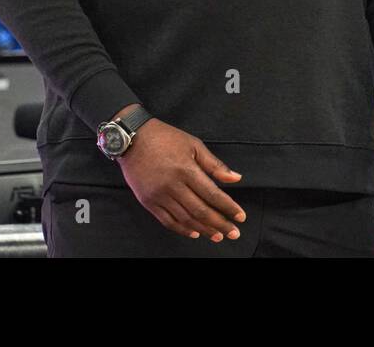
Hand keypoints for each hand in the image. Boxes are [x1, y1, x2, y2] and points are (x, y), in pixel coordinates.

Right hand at [116, 113, 245, 242]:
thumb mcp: (193, 144)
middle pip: (200, 211)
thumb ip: (214, 164)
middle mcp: (173, 185)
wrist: (132, 138)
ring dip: (203, 230)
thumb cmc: (165, 138)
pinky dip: (182, 229)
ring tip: (217, 236)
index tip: (241, 216)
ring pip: (185, 219)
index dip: (228, 207)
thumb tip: (236, 178)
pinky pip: (167, 221)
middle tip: (234, 233)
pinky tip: (194, 233)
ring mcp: (159, 195)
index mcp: (186, 169)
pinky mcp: (148, 202)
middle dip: (220, 224)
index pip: (212, 194)